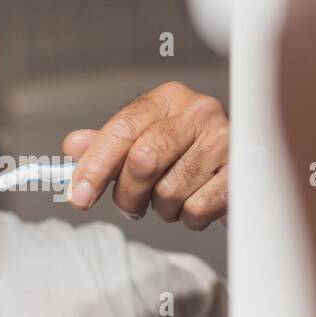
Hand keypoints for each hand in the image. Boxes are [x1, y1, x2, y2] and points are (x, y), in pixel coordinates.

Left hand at [61, 81, 228, 228]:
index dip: (95, 166)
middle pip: (142, 161)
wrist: (241, 163)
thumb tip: (73, 147)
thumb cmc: (186, 152)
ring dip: (162, 209)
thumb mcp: (144, 139)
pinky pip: (197, 209)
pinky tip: (195, 203)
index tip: (78, 197)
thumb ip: (107, 144)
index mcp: (168, 98)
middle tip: (130, 205)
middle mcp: (199, 111)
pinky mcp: (242, 173)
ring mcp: (225, 140)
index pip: (122, 129)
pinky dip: (188, 217)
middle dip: (127, 194)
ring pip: (169, 192)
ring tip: (173, 198)